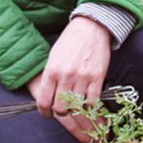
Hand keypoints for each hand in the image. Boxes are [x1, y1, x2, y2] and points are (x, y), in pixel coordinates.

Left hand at [27, 17, 111, 142]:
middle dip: (61, 114)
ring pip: (77, 107)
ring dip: (77, 114)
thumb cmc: (69, 42)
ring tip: (78, 114)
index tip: (47, 114)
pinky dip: (90, 107)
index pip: (45, 101)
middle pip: (61, 109)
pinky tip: (89, 107)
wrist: (91, 28)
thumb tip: (48, 97)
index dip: (45, 112)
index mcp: (51, 71)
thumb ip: (50, 77)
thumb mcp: (53, 56)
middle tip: (63, 113)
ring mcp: (83, 77)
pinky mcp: (97, 78)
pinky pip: (93, 101)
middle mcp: (66, 76)